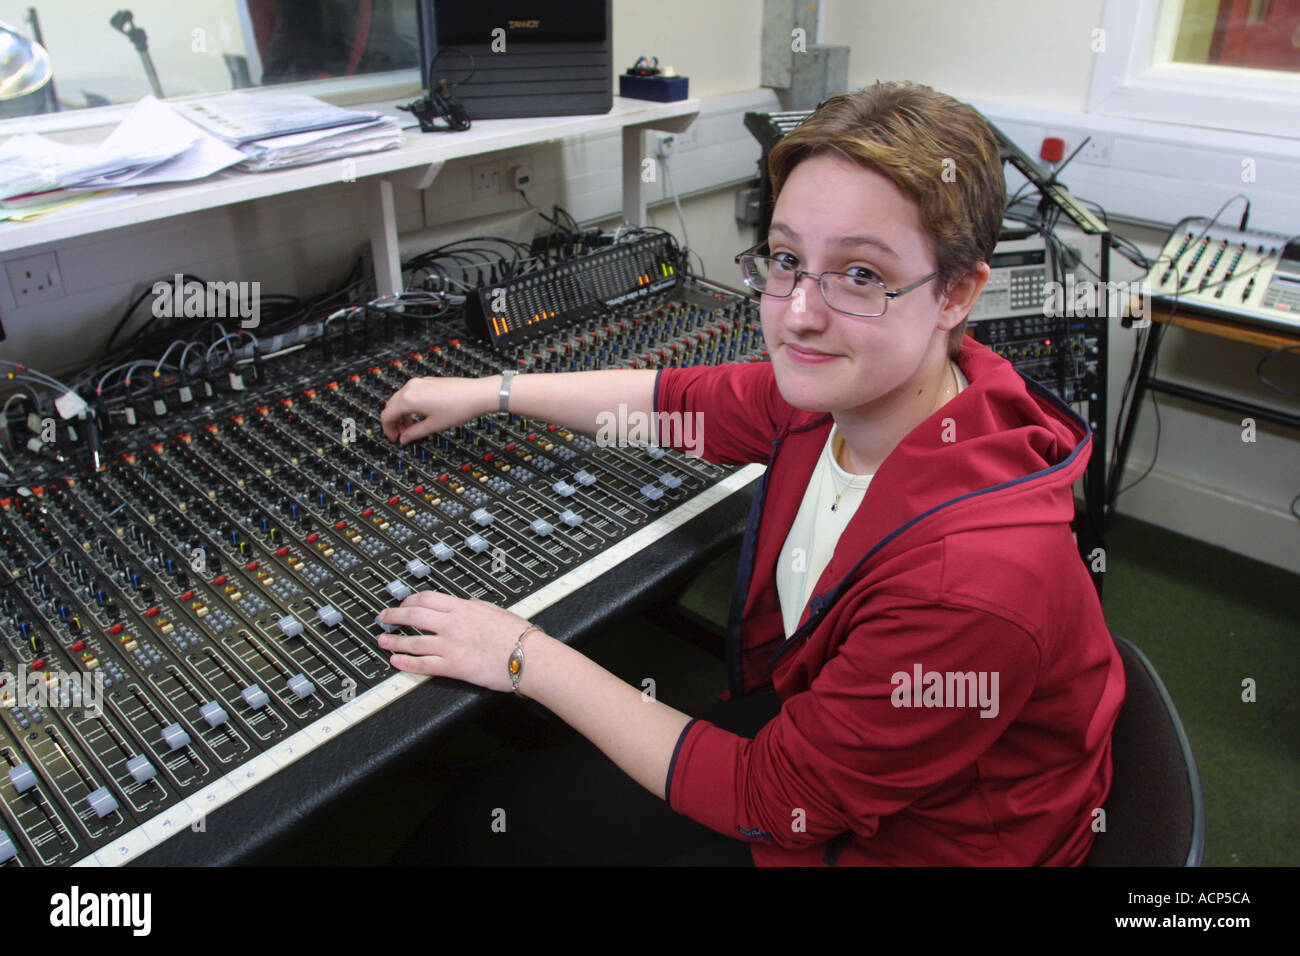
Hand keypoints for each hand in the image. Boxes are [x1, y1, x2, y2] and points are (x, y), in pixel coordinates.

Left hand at [376, 591, 540, 693]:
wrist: (531, 657)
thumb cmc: (520, 636)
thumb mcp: (497, 610)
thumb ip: (477, 606)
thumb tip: (467, 603)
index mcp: (464, 608)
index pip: (427, 598)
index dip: (409, 600)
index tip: (403, 603)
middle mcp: (453, 624)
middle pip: (413, 615)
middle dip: (394, 616)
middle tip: (383, 617)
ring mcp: (450, 645)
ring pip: (412, 640)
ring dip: (394, 640)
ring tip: (382, 640)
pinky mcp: (452, 666)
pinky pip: (422, 664)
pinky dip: (406, 662)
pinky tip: (396, 661)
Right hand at [380, 376, 495, 444]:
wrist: (477, 394)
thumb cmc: (459, 407)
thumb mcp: (434, 425)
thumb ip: (415, 433)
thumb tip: (404, 438)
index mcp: (408, 398)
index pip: (387, 415)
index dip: (388, 429)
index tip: (394, 438)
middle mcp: (411, 387)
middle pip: (391, 405)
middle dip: (394, 422)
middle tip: (401, 435)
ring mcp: (420, 382)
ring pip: (401, 399)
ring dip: (402, 414)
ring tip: (411, 427)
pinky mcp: (428, 381)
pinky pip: (411, 393)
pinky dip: (410, 405)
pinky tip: (419, 415)